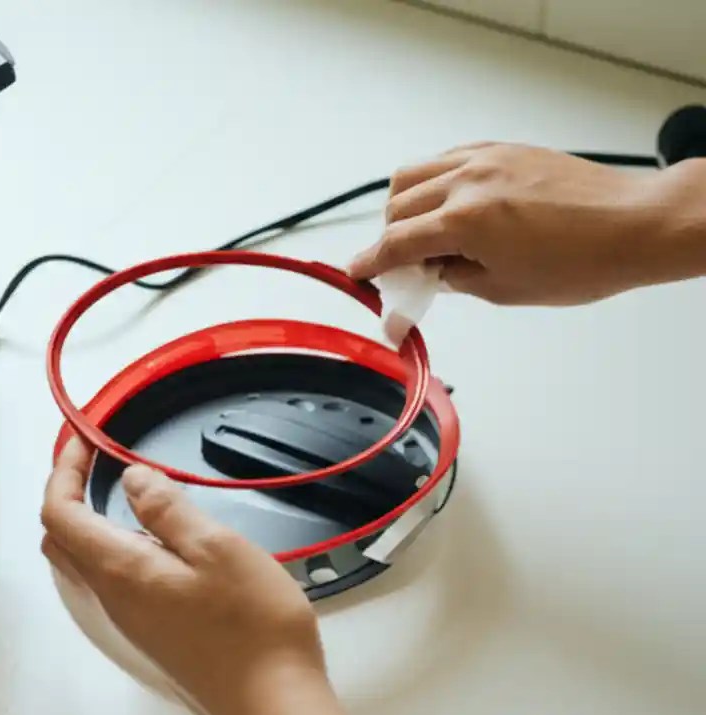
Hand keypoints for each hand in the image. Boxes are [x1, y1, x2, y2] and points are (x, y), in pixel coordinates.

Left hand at [40, 439, 342, 714]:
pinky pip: (109, 580)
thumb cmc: (253, 631)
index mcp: (120, 569)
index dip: (64, 470)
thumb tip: (132, 478)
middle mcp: (112, 597)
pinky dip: (111, 545)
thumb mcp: (216, 547)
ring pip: (81, 561)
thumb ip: (166, 508)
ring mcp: (128, 617)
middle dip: (67, 491)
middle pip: (60, 538)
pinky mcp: (148, 629)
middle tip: (93, 461)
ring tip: (121, 490)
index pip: (60, 511)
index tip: (86, 441)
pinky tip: (150, 536)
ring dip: (88, 519)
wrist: (271, 700)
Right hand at [346, 143, 705, 304]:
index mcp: (466, 220)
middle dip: (391, 239)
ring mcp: (485, 158)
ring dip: (406, 206)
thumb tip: (426, 277)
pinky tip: (452, 207)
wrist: (633, 224)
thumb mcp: (505, 289)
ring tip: (428, 234)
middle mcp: (468, 181)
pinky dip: (435, 183)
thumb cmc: (584, 260)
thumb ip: (454, 278)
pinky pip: (446, 158)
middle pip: (396, 206)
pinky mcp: (503, 149)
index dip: (370, 263)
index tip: (357, 274)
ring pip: (413, 175)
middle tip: (407, 267)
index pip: (396, 243)